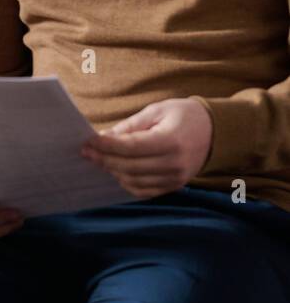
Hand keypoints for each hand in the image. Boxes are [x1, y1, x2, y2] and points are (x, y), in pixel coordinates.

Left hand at [82, 98, 212, 198]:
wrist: (215, 131)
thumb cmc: (182, 116)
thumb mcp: (156, 111)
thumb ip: (130, 126)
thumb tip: (103, 138)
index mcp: (171, 141)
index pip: (130, 147)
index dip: (106, 146)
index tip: (88, 141)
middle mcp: (175, 163)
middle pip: (129, 166)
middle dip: (104, 159)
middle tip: (86, 151)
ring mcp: (176, 178)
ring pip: (134, 181)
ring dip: (112, 171)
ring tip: (98, 159)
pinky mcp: (175, 186)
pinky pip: (144, 191)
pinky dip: (126, 183)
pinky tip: (115, 171)